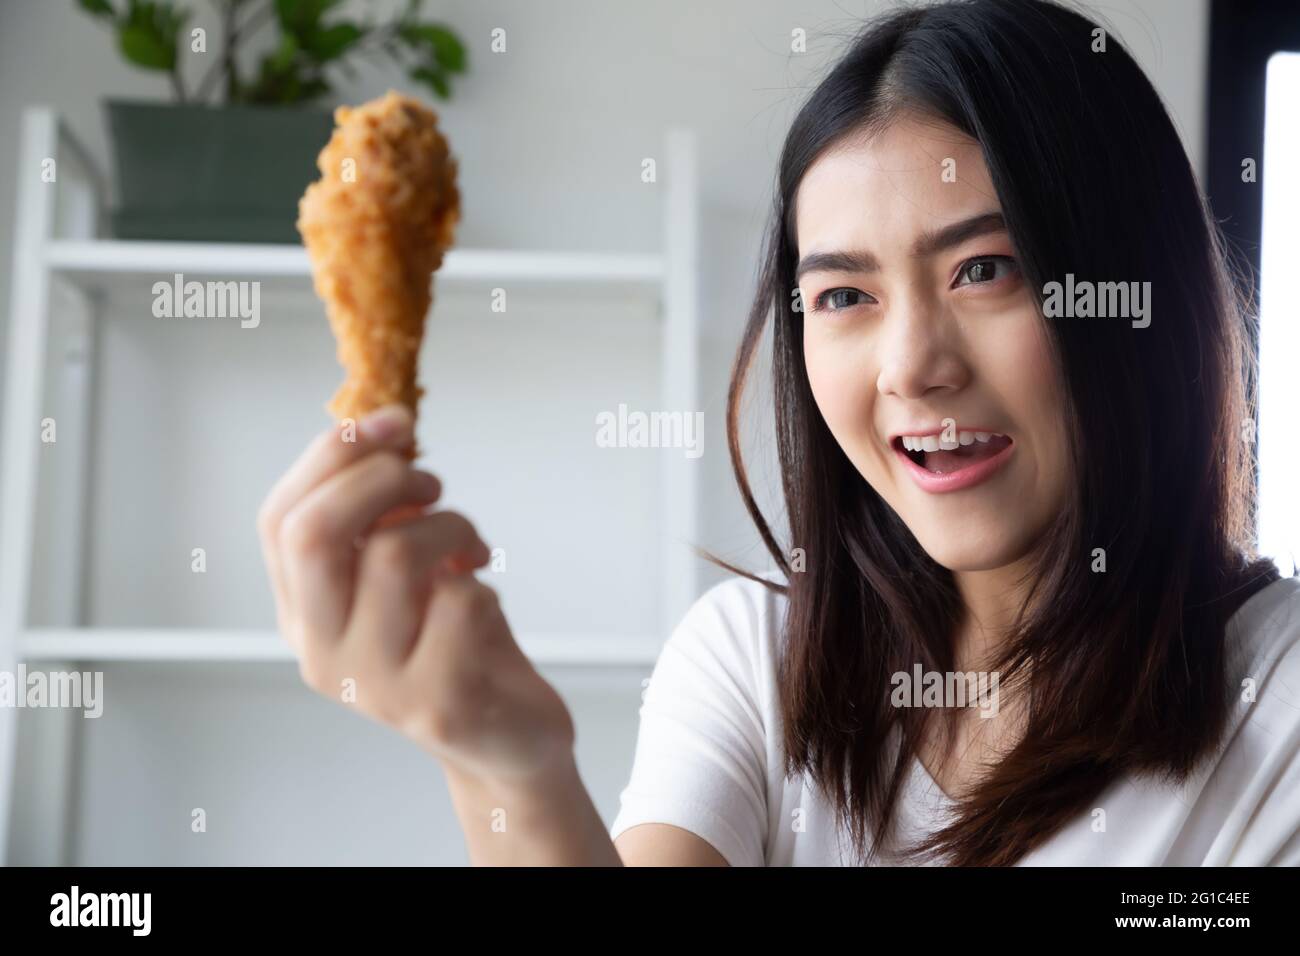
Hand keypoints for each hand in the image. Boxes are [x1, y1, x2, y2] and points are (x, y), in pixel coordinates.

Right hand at [256, 404, 575, 787]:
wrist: (506, 740)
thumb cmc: (455, 643)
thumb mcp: (400, 575)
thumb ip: (378, 517)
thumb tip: (381, 428)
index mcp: (301, 614)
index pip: (280, 518)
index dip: (334, 455)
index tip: (393, 423)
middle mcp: (321, 653)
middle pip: (314, 533)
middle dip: (381, 479)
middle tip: (431, 484)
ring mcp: (375, 686)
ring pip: (398, 554)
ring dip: (451, 527)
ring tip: (471, 547)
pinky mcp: (436, 704)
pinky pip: (459, 601)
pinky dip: (481, 583)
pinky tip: (485, 603)